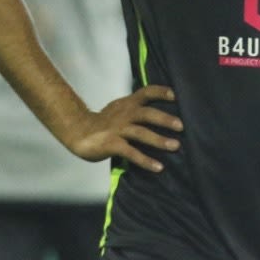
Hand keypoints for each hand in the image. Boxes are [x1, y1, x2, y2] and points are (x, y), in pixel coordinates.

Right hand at [64, 84, 181, 172]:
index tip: (175, 95)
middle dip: (164, 119)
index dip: (160, 92)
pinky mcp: (111, 144)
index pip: (145, 92)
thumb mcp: (120, 109)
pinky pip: (131, 152)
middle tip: (182, 125)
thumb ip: (136, 109)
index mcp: (127, 104)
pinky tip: (158, 167)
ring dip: (159, 140)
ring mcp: (117, 129)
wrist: (78, 131)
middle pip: (146, 113)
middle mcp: (124, 114)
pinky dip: (145, 160)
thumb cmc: (104, 122)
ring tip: (175, 146)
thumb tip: (161, 113)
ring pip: (141, 133)